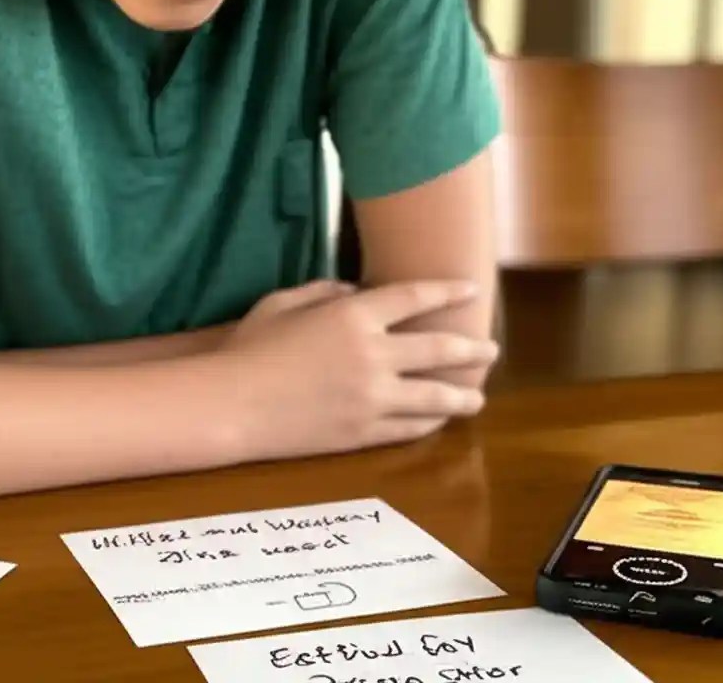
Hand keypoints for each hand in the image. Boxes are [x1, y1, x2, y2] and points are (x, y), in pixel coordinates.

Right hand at [219, 279, 498, 460]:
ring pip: (434, 396)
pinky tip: (439, 420)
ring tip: (477, 397)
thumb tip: (355, 293)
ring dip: (462, 395)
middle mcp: (374, 355)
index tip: (471, 290)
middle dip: (471, 349)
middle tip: (490, 350)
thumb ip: (324, 291)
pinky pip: (409, 428)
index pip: (415, 298)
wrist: (233, 405)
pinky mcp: (363, 432)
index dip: (447, 292)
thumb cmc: (250, 349)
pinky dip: (429, 423)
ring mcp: (372, 398)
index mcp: (354, 316)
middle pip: (439, 350)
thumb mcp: (282, 303)